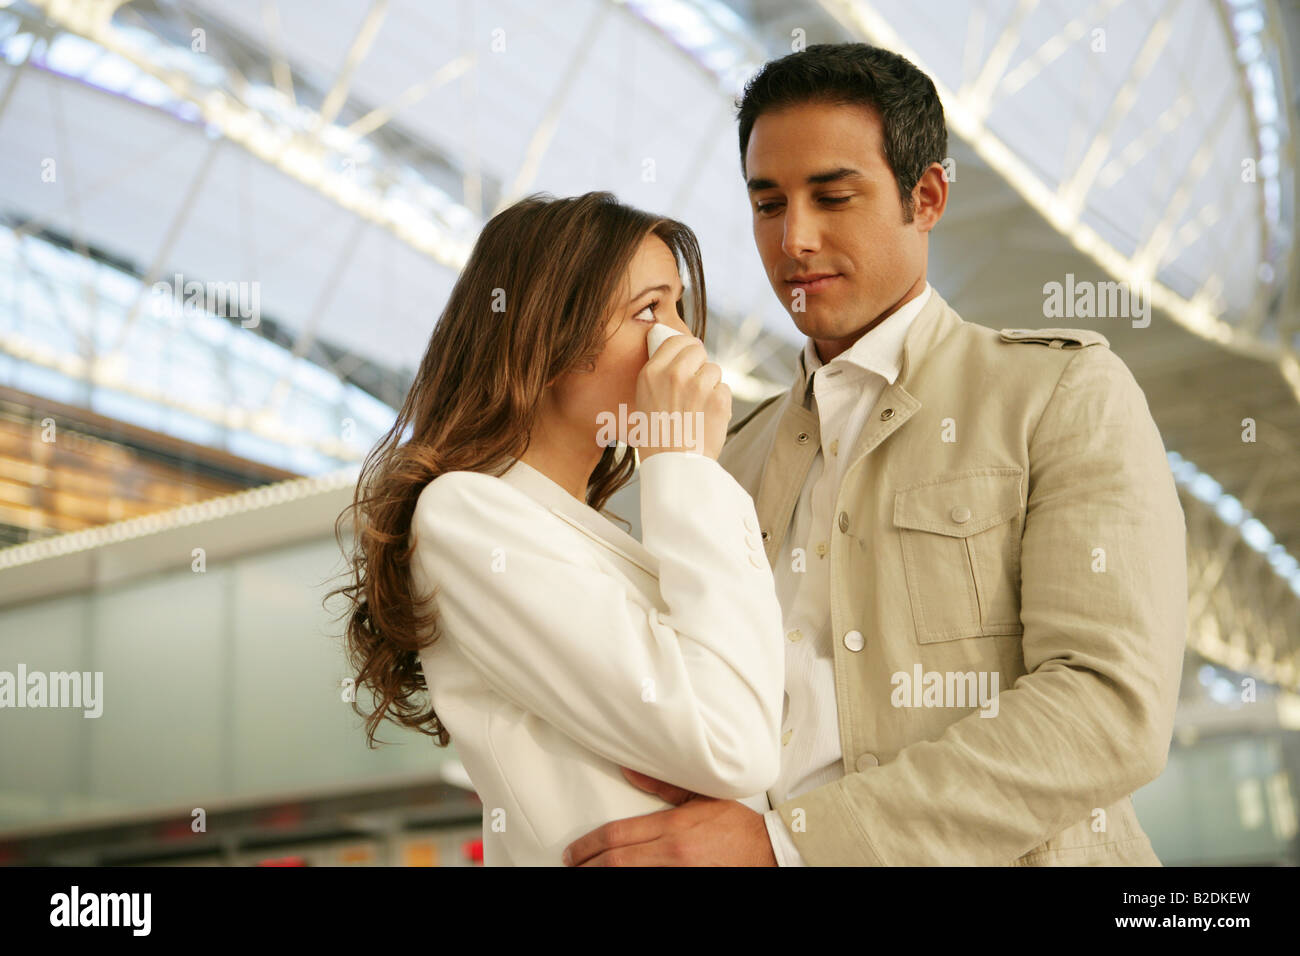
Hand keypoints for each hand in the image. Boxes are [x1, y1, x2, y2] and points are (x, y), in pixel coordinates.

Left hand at [561, 767, 776, 865]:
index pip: (618, 836)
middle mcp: (671, 853)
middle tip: (571, 866)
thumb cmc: (734, 824)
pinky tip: (615, 881)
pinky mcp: (687, 883)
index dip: (589, 846)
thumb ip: (662, 785)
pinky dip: (629, 882)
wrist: (766, 852)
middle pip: (616, 862)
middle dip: (588, 866)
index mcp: (672, 827)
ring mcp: (679, 874)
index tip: (573, 852)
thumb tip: (628, 771)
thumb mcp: (699, 797)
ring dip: (603, 877)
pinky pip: (648, 884)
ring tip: (585, 875)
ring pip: (629, 878)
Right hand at [635, 334, 730, 460]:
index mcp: (651, 373)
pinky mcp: (718, 399)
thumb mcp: (645, 400)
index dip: (686, 347)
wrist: (674, 466)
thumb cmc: (658, 437)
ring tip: (698, 408)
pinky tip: (707, 418)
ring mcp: (698, 386)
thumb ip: (660, 374)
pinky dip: (720, 402)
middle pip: (697, 349)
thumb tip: (681, 351)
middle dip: (700, 364)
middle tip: (696, 385)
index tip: (690, 355)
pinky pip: (725, 388)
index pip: (675, 340)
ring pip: (714, 369)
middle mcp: (674, 374)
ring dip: (711, 385)